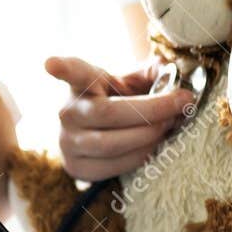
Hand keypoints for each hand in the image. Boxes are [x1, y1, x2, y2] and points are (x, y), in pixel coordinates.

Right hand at [46, 56, 195, 181]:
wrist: (105, 134)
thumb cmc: (122, 103)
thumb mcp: (134, 82)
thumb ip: (154, 73)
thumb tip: (171, 73)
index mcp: (82, 83)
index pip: (72, 72)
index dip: (62, 68)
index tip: (50, 64)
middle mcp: (69, 112)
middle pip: (109, 112)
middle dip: (152, 110)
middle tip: (181, 104)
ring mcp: (68, 142)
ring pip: (112, 143)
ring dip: (150, 135)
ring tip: (171, 125)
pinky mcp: (76, 167)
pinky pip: (114, 166)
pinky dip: (141, 156)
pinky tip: (155, 145)